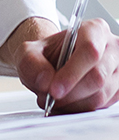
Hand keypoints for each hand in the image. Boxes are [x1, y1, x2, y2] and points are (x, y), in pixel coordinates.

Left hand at [2, 16, 118, 112]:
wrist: (53, 64)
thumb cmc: (47, 55)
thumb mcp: (29, 51)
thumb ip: (32, 62)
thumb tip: (46, 81)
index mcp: (94, 30)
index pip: (90, 51)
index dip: (72, 73)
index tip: (54, 89)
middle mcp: (112, 48)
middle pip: (97, 77)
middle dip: (70, 94)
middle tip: (50, 98)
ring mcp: (118, 70)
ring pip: (100, 95)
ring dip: (74, 104)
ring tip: (55, 100)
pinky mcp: (118, 90)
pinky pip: (102, 106)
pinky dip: (81, 109)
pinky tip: (68, 103)